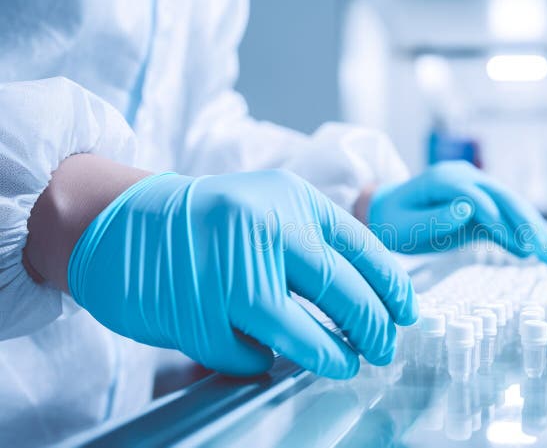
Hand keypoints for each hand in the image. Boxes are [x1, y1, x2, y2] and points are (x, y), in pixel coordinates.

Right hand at [68, 170, 416, 377]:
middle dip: (374, 327)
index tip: (407, 312)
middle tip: (385, 347)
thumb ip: (315, 240)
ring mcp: (226, 273)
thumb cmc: (208, 220)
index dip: (393, 286)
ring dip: (332, 355)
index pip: (362, 247)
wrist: (121, 220)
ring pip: (301, 332)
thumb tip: (374, 293)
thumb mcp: (268, 206)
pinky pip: (248, 353)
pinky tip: (267, 354)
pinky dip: (264, 360)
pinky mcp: (195, 314)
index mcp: (289, 200)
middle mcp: (262, 229)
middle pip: (342, 290)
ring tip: (347, 364)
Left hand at [368, 161, 546, 261]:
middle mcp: (465, 179)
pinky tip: (539, 255)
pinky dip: (521, 237)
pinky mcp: (481, 208)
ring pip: (511, 208)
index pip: (474, 194)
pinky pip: (505, 221)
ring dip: (533, 231)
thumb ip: (435, 217)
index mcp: (444, 179)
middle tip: (544, 248)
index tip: (507, 237)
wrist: (387, 213)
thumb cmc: (392, 222)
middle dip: (526, 223)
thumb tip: (467, 208)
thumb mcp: (405, 225)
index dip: (491, 214)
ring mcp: (476, 191)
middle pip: (503, 197)